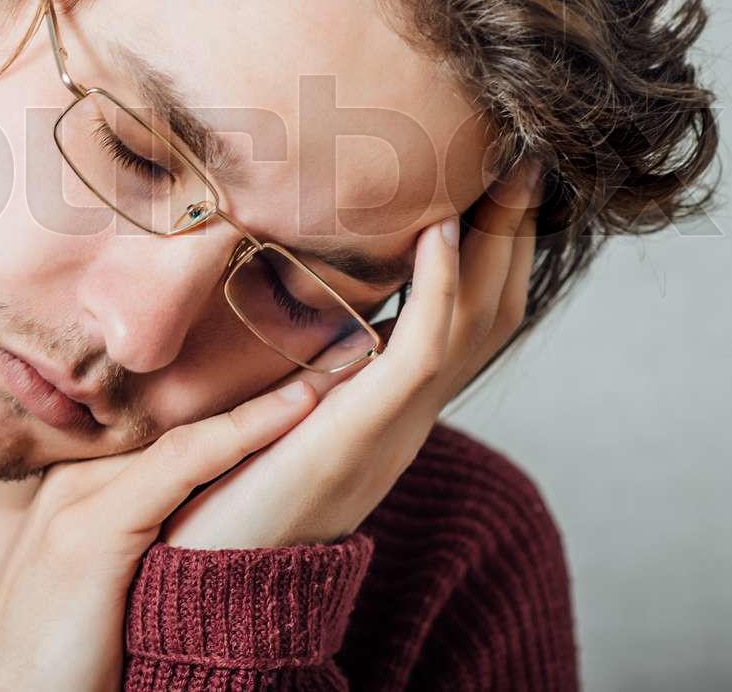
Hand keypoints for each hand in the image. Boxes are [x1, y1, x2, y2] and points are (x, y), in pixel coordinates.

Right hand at [0, 371, 321, 691]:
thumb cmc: (54, 670)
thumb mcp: (100, 599)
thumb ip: (142, 555)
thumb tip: (206, 547)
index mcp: (81, 496)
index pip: (175, 436)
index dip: (243, 409)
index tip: (307, 381)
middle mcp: (77, 484)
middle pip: (184, 422)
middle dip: (260, 388)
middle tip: (335, 349)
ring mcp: (80, 504)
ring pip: (191, 434)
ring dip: (272, 396)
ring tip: (336, 361)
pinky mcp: (90, 536)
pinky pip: (182, 466)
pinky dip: (244, 433)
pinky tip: (299, 409)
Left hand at [160, 161, 543, 549]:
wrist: (208, 579)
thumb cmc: (222, 491)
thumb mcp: (274, 409)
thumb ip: (298, 361)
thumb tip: (289, 296)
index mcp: (391, 404)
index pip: (464, 315)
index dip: (488, 247)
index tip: (489, 175)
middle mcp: (409, 411)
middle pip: (491, 307)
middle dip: (512, 229)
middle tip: (522, 152)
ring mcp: (395, 423)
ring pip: (476, 322)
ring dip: (496, 242)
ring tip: (505, 169)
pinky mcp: (363, 431)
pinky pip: (422, 354)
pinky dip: (438, 289)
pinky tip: (442, 231)